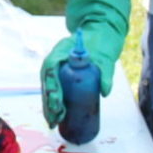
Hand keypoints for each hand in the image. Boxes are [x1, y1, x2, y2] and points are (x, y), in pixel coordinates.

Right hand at [40, 0, 130, 127]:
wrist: (100, 30)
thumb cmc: (101, 41)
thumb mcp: (105, 56)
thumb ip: (106, 72)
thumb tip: (105, 91)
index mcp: (61, 51)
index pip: (51, 70)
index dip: (52, 88)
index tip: (58, 104)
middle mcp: (55, 58)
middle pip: (46, 82)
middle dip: (48, 102)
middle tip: (55, 119)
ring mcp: (56, 65)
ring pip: (47, 87)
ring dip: (48, 105)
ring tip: (52, 121)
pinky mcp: (61, 72)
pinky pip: (53, 88)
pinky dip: (53, 101)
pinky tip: (55, 115)